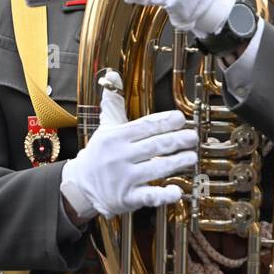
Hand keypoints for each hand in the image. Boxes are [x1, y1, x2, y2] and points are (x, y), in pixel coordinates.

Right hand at [61, 84, 196, 222]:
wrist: (80, 186)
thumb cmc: (99, 154)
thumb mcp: (105, 127)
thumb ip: (114, 103)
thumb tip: (113, 75)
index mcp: (116, 137)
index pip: (144, 126)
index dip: (164, 121)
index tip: (180, 118)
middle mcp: (120, 156)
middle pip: (154, 145)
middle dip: (177, 140)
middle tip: (193, 137)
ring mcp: (124, 178)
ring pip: (155, 168)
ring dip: (177, 162)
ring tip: (192, 157)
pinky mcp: (127, 198)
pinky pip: (149, 196)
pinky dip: (164, 194)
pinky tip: (177, 191)